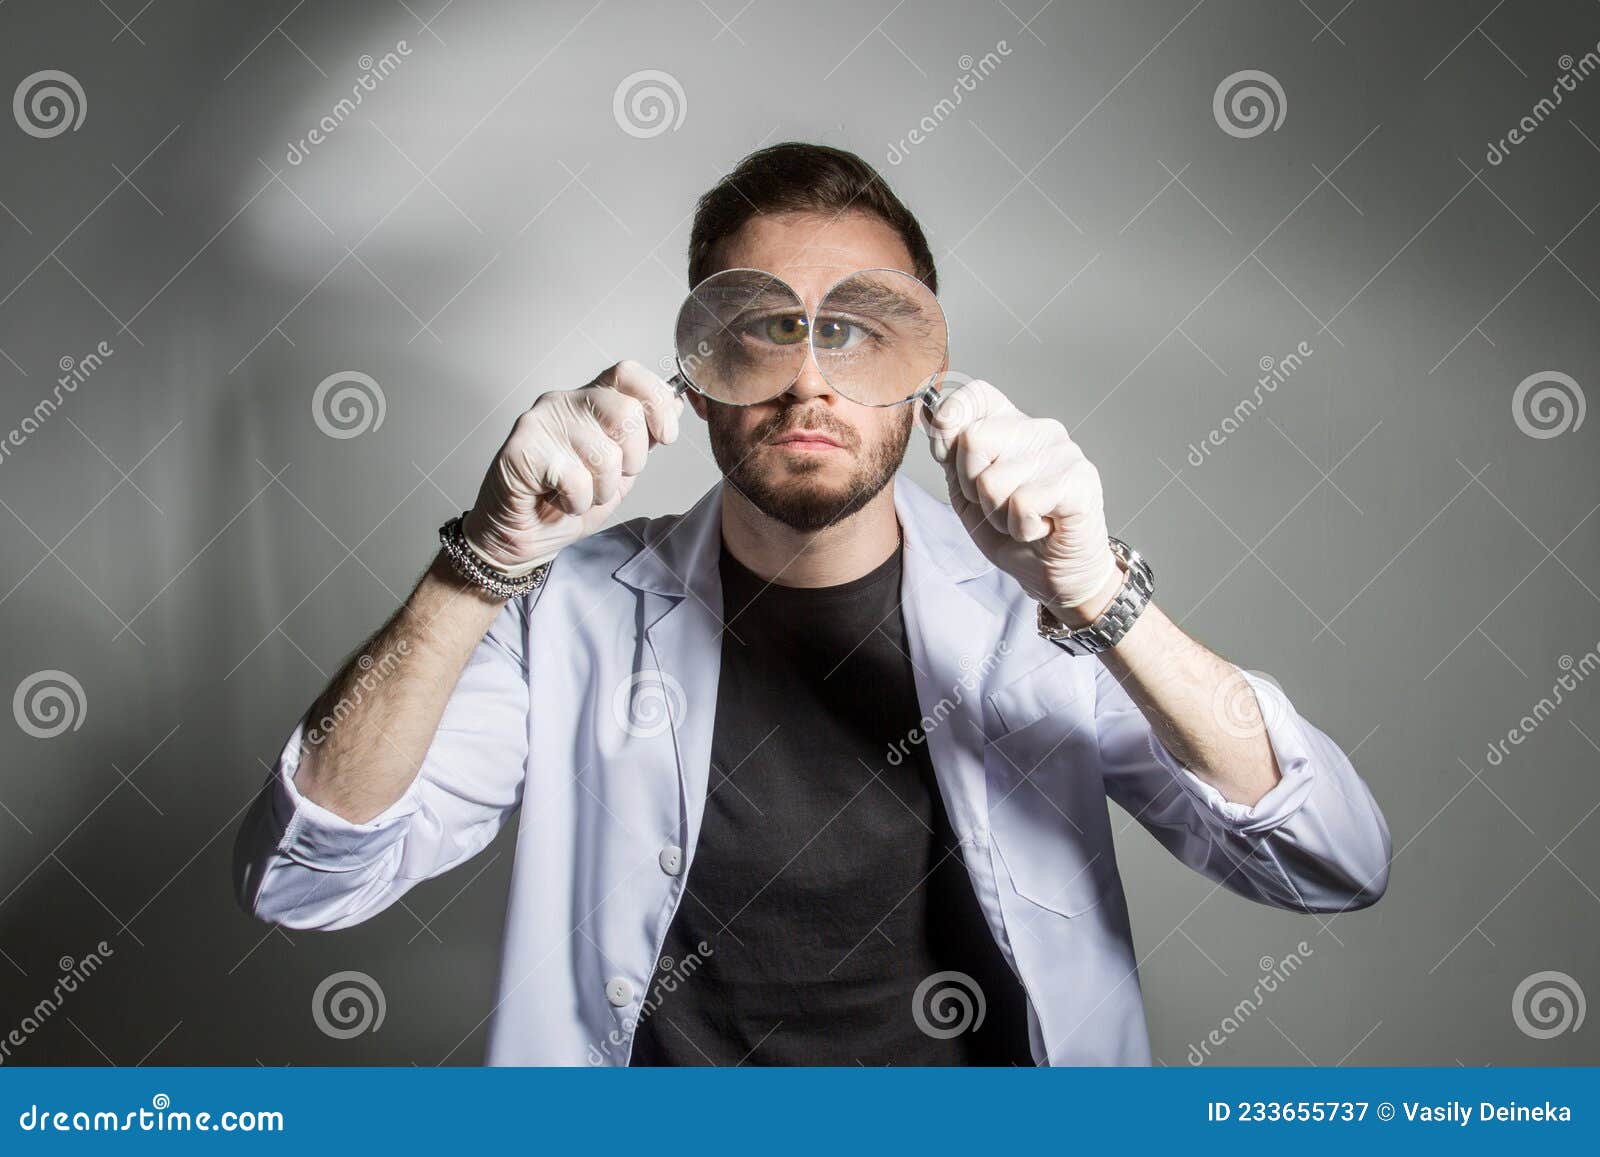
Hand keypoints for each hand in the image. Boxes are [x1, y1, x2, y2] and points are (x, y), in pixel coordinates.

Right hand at [463, 361, 682, 570]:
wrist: (522, 536)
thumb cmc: (568, 501)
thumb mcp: (621, 471)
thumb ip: (644, 438)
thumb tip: (676, 405)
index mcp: (591, 401)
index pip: (628, 373)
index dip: (656, 400)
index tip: (666, 436)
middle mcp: (564, 402)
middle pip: (625, 412)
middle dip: (633, 459)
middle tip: (611, 479)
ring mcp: (540, 422)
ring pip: (603, 453)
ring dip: (601, 489)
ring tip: (580, 494)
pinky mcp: (521, 449)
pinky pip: (574, 478)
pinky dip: (576, 501)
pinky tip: (558, 500)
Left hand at [925, 380, 1121, 626]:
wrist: (1053, 575)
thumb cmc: (1011, 532)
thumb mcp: (966, 492)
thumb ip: (950, 454)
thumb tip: (931, 412)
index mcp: (1012, 425)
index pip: (975, 394)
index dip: (951, 421)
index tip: (949, 457)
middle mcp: (1041, 429)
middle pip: (972, 439)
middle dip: (970, 486)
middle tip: (997, 506)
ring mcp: (1064, 453)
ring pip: (993, 480)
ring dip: (997, 516)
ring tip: (1020, 521)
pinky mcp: (1080, 482)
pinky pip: (1022, 503)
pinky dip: (1020, 528)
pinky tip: (1039, 529)